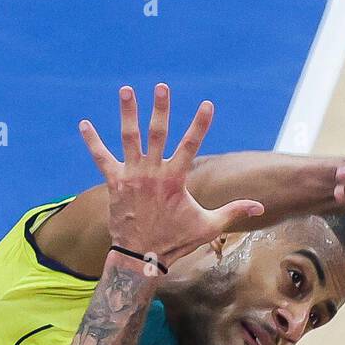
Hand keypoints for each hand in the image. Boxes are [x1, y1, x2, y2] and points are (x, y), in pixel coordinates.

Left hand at [78, 84, 263, 270]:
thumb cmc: (176, 241)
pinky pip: (101, 158)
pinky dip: (92, 142)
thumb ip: (233, 212)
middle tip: (161, 87)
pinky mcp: (114, 182)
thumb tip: (260, 208)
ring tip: (126, 90)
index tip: (207, 104)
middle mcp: (152, 173)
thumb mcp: (208, 226)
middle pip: (157, 133)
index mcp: (175, 180)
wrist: (141, 257)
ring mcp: (131, 176)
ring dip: (128, 113)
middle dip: (160, 108)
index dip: (200, 124)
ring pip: (129, 138)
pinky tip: (84, 124)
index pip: (191, 145)